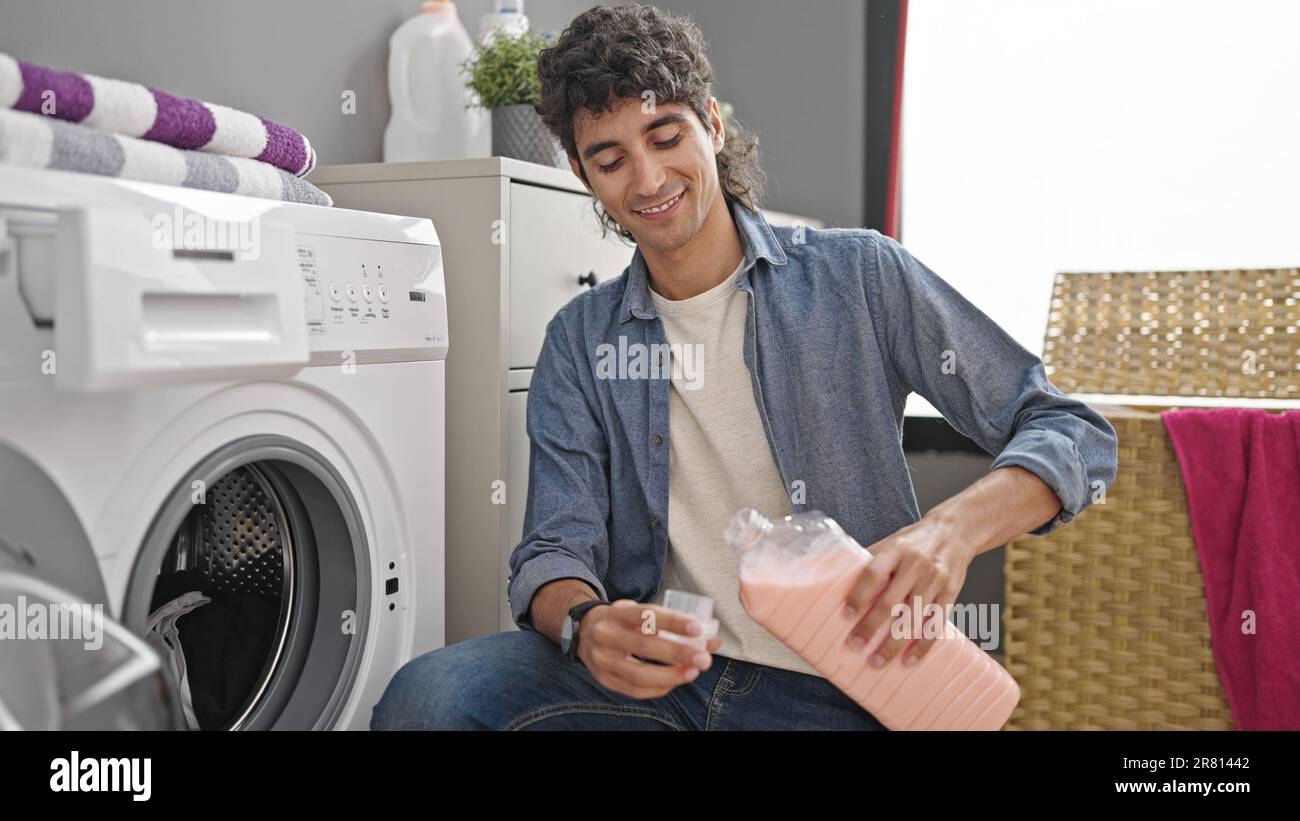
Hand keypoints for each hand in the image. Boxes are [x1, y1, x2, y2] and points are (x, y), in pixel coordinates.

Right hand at [577, 600, 722, 699]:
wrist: (583, 631)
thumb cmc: (622, 621)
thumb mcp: (639, 612)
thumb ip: (672, 625)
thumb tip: (712, 641)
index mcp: (618, 613)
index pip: (647, 615)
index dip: (673, 622)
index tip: (697, 628)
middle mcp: (606, 635)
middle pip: (644, 646)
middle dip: (677, 654)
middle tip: (703, 658)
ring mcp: (602, 660)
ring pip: (637, 674)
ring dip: (669, 676)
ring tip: (692, 673)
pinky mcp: (604, 679)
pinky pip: (633, 690)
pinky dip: (658, 689)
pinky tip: (674, 682)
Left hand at [842, 515, 974, 668]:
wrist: (955, 531)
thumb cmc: (915, 539)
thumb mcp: (891, 541)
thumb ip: (870, 559)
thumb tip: (837, 575)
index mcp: (896, 550)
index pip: (873, 573)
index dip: (859, 595)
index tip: (846, 614)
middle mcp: (915, 565)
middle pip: (890, 601)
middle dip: (871, 626)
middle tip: (855, 644)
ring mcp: (934, 580)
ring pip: (912, 618)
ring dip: (894, 643)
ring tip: (878, 660)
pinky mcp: (950, 593)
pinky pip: (935, 624)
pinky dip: (922, 645)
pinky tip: (909, 660)